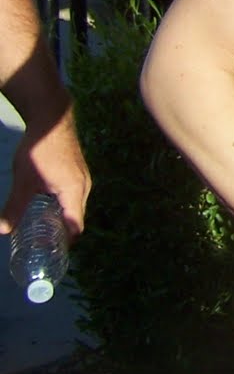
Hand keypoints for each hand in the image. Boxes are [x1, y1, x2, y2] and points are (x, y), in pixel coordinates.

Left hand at [1, 102, 89, 238]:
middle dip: (61, 234)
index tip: (50, 255)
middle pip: (76, 218)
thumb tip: (2, 231)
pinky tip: (45, 207)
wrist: (52, 118)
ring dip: (61, 220)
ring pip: (75, 207)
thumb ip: (15, 207)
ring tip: (42, 230)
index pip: (75, 226)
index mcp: (75, 192)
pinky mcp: (77, 171)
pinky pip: (73, 196)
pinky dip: (62, 207)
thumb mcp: (24, 181)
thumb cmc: (40, 150)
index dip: (65, 243)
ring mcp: (83, 178)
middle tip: (41, 246)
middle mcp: (84, 187)